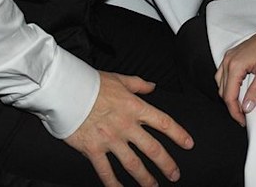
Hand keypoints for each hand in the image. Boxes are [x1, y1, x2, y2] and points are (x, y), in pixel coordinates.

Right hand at [63, 71, 192, 186]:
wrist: (67, 90)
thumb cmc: (92, 83)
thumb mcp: (120, 79)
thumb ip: (138, 84)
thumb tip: (152, 86)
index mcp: (135, 108)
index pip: (164, 123)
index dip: (179, 135)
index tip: (188, 144)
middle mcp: (126, 126)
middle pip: (153, 149)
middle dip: (166, 164)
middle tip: (175, 174)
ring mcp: (110, 139)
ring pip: (133, 164)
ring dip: (145, 178)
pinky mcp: (93, 149)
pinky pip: (106, 171)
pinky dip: (113, 184)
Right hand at [215, 27, 255, 125]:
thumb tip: (246, 107)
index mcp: (235, 65)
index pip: (229, 95)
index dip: (235, 111)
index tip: (242, 120)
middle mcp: (228, 61)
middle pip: (223, 91)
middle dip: (232, 106)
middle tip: (243, 115)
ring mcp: (228, 58)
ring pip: (220, 84)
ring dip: (229, 96)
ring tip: (240, 105)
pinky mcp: (231, 56)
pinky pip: (222, 75)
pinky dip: (228, 86)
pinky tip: (237, 90)